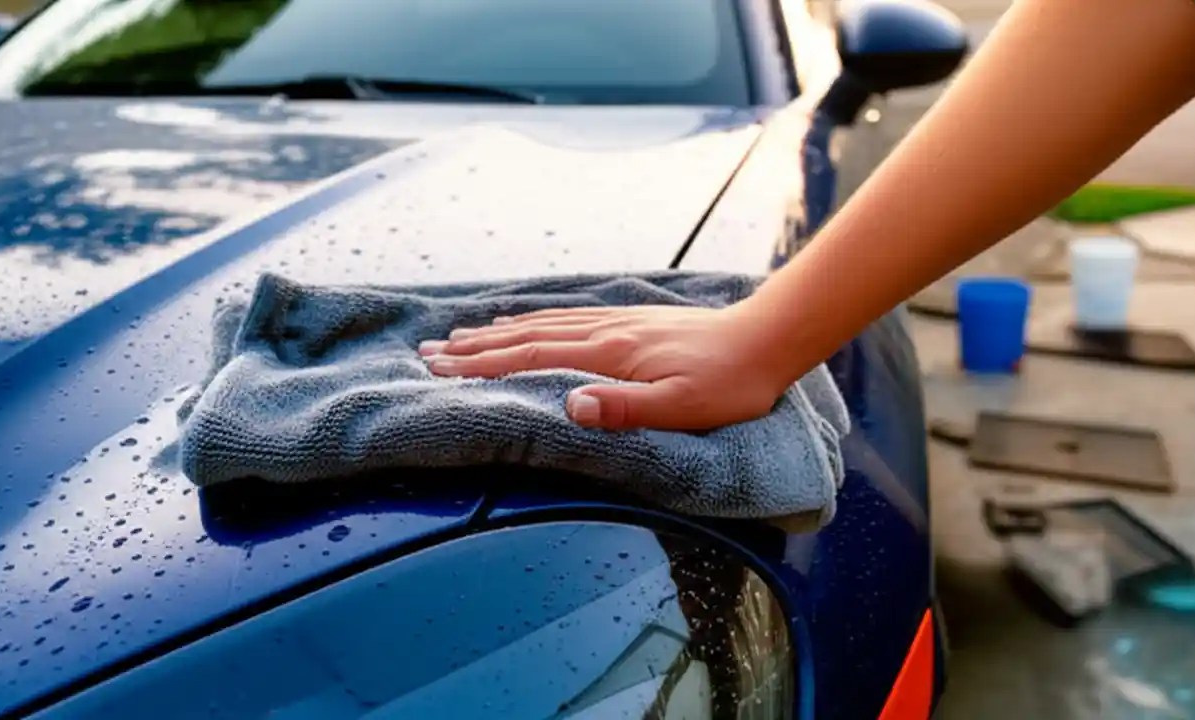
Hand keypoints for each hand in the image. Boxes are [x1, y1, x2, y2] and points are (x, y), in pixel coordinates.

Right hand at [418, 303, 792, 430]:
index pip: (533, 359)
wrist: (766, 339)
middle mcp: (605, 331)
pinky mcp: (630, 320)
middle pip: (526, 337)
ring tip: (460, 335)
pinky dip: (534, 318)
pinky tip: (524, 320)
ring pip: (543, 323)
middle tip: (428, 353)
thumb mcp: (683, 408)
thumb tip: (570, 405)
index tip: (441, 370)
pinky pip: (568, 315)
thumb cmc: (729, 384)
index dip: (484, 366)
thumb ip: (626, 410)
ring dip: (497, 331)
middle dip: (475, 348)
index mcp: (611, 355)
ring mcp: (616, 322)